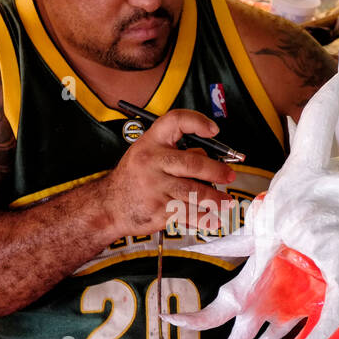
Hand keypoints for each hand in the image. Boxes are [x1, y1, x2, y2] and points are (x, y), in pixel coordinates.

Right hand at [95, 110, 236, 237]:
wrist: (109, 206)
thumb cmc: (134, 178)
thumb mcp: (148, 155)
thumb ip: (176, 153)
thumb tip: (211, 159)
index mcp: (151, 142)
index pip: (175, 120)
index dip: (197, 122)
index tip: (213, 131)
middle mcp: (151, 162)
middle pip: (192, 163)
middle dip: (216, 171)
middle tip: (229, 176)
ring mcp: (154, 187)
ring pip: (194, 192)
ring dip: (215, 198)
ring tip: (225, 202)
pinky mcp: (158, 210)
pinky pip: (188, 213)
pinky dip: (204, 218)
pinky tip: (213, 218)